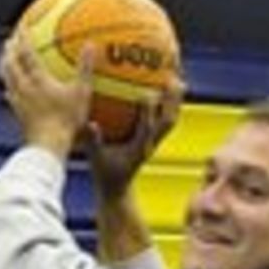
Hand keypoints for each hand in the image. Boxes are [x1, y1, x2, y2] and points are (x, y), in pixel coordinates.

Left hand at [1, 32, 93, 159]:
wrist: (48, 146)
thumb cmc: (66, 120)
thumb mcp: (82, 92)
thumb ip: (86, 68)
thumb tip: (91, 44)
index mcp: (37, 79)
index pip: (26, 53)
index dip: (23, 38)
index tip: (22, 26)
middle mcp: (23, 88)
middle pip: (10, 64)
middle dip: (9, 50)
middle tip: (9, 41)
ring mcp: (18, 102)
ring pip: (7, 79)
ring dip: (5, 67)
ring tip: (6, 61)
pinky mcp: (18, 115)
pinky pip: (10, 97)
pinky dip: (9, 88)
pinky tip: (10, 91)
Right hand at [84, 84, 182, 199]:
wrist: (117, 188)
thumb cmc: (105, 173)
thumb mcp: (96, 159)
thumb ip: (94, 142)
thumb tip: (90, 124)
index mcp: (138, 149)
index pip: (146, 129)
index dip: (148, 112)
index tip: (146, 94)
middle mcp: (150, 144)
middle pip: (168, 122)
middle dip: (172, 102)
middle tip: (173, 80)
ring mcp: (154, 141)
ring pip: (171, 120)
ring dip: (176, 101)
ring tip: (178, 80)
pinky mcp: (153, 138)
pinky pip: (165, 118)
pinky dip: (169, 103)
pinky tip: (165, 88)